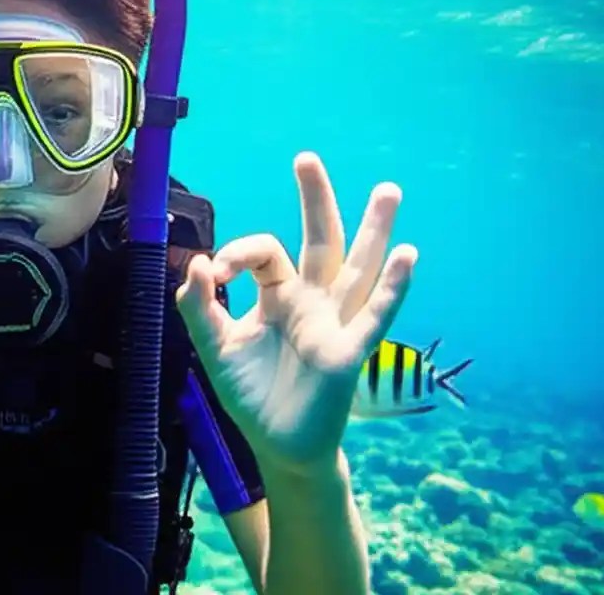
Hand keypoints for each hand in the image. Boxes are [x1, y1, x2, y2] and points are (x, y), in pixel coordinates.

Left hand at [176, 152, 415, 474]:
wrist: (277, 444)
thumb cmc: (251, 392)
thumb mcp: (214, 347)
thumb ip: (198, 307)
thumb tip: (196, 264)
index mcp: (278, 294)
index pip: (265, 253)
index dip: (238, 253)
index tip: (215, 272)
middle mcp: (311, 300)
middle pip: (319, 240)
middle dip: (316, 200)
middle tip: (307, 159)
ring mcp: (334, 322)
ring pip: (356, 267)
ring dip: (374, 231)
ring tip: (387, 191)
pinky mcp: (349, 352)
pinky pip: (374, 315)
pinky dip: (392, 287)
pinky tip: (407, 255)